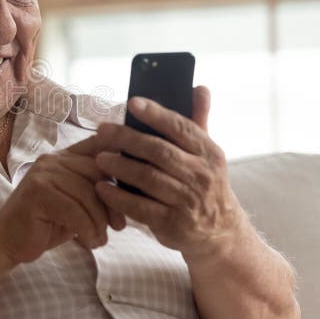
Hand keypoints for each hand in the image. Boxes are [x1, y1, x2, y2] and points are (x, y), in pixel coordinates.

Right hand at [0, 136, 125, 263]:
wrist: (9, 241)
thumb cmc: (47, 223)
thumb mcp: (76, 203)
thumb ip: (95, 190)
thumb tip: (131, 186)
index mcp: (64, 157)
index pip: (97, 146)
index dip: (119, 154)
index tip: (139, 170)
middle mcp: (53, 160)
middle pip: (97, 172)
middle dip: (113, 202)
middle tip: (119, 226)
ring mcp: (43, 174)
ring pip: (88, 194)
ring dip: (99, 222)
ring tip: (100, 239)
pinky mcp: (37, 193)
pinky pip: (74, 211)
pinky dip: (87, 230)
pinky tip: (89, 242)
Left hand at [93, 86, 246, 258]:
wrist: (220, 231)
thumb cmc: (204, 183)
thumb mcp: (207, 154)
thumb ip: (198, 120)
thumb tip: (199, 87)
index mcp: (209, 152)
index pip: (181, 127)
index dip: (156, 114)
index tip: (132, 103)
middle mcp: (201, 175)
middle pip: (159, 151)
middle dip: (127, 139)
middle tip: (103, 131)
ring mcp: (188, 201)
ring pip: (148, 178)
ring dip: (120, 166)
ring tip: (99, 157)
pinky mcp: (173, 224)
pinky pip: (140, 208)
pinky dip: (118, 197)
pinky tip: (101, 188)